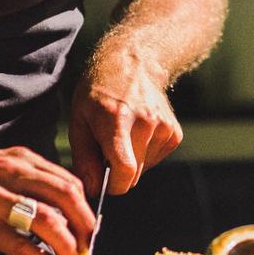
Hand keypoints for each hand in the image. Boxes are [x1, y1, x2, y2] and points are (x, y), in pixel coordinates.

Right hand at [0, 146, 93, 254]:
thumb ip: (27, 179)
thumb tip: (62, 207)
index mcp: (18, 159)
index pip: (68, 181)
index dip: (85, 208)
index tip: (88, 227)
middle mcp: (9, 173)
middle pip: (66, 197)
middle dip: (84, 226)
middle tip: (86, 245)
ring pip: (47, 220)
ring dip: (66, 244)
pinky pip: (20, 244)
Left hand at [70, 45, 182, 195]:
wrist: (133, 63)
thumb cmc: (99, 92)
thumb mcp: (79, 120)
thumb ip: (84, 158)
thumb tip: (92, 191)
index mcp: (118, 119)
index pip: (124, 170)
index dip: (112, 185)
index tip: (102, 182)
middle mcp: (146, 123)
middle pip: (132, 175)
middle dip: (116, 173)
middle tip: (105, 149)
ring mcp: (164, 127)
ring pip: (143, 169)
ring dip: (130, 161)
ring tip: (122, 135)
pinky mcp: (174, 133)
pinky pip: (155, 160)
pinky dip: (143, 155)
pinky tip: (137, 133)